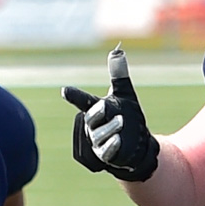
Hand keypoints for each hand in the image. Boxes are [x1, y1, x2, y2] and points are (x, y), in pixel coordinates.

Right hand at [61, 44, 159, 181]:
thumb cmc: (128, 116)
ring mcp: (97, 142)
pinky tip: (118, 140)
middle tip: (105, 107)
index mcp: (95, 109)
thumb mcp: (125, 94)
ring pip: (98, 135)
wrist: (138, 143)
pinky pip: (105, 151)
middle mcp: (92, 126)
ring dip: (109, 128)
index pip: (83, 100)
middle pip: (91, 118)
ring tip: (120, 122)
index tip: (66, 91)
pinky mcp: (105, 156)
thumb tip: (118, 49)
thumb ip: (119, 74)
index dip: (74, 96)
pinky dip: (111, 145)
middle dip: (97, 113)